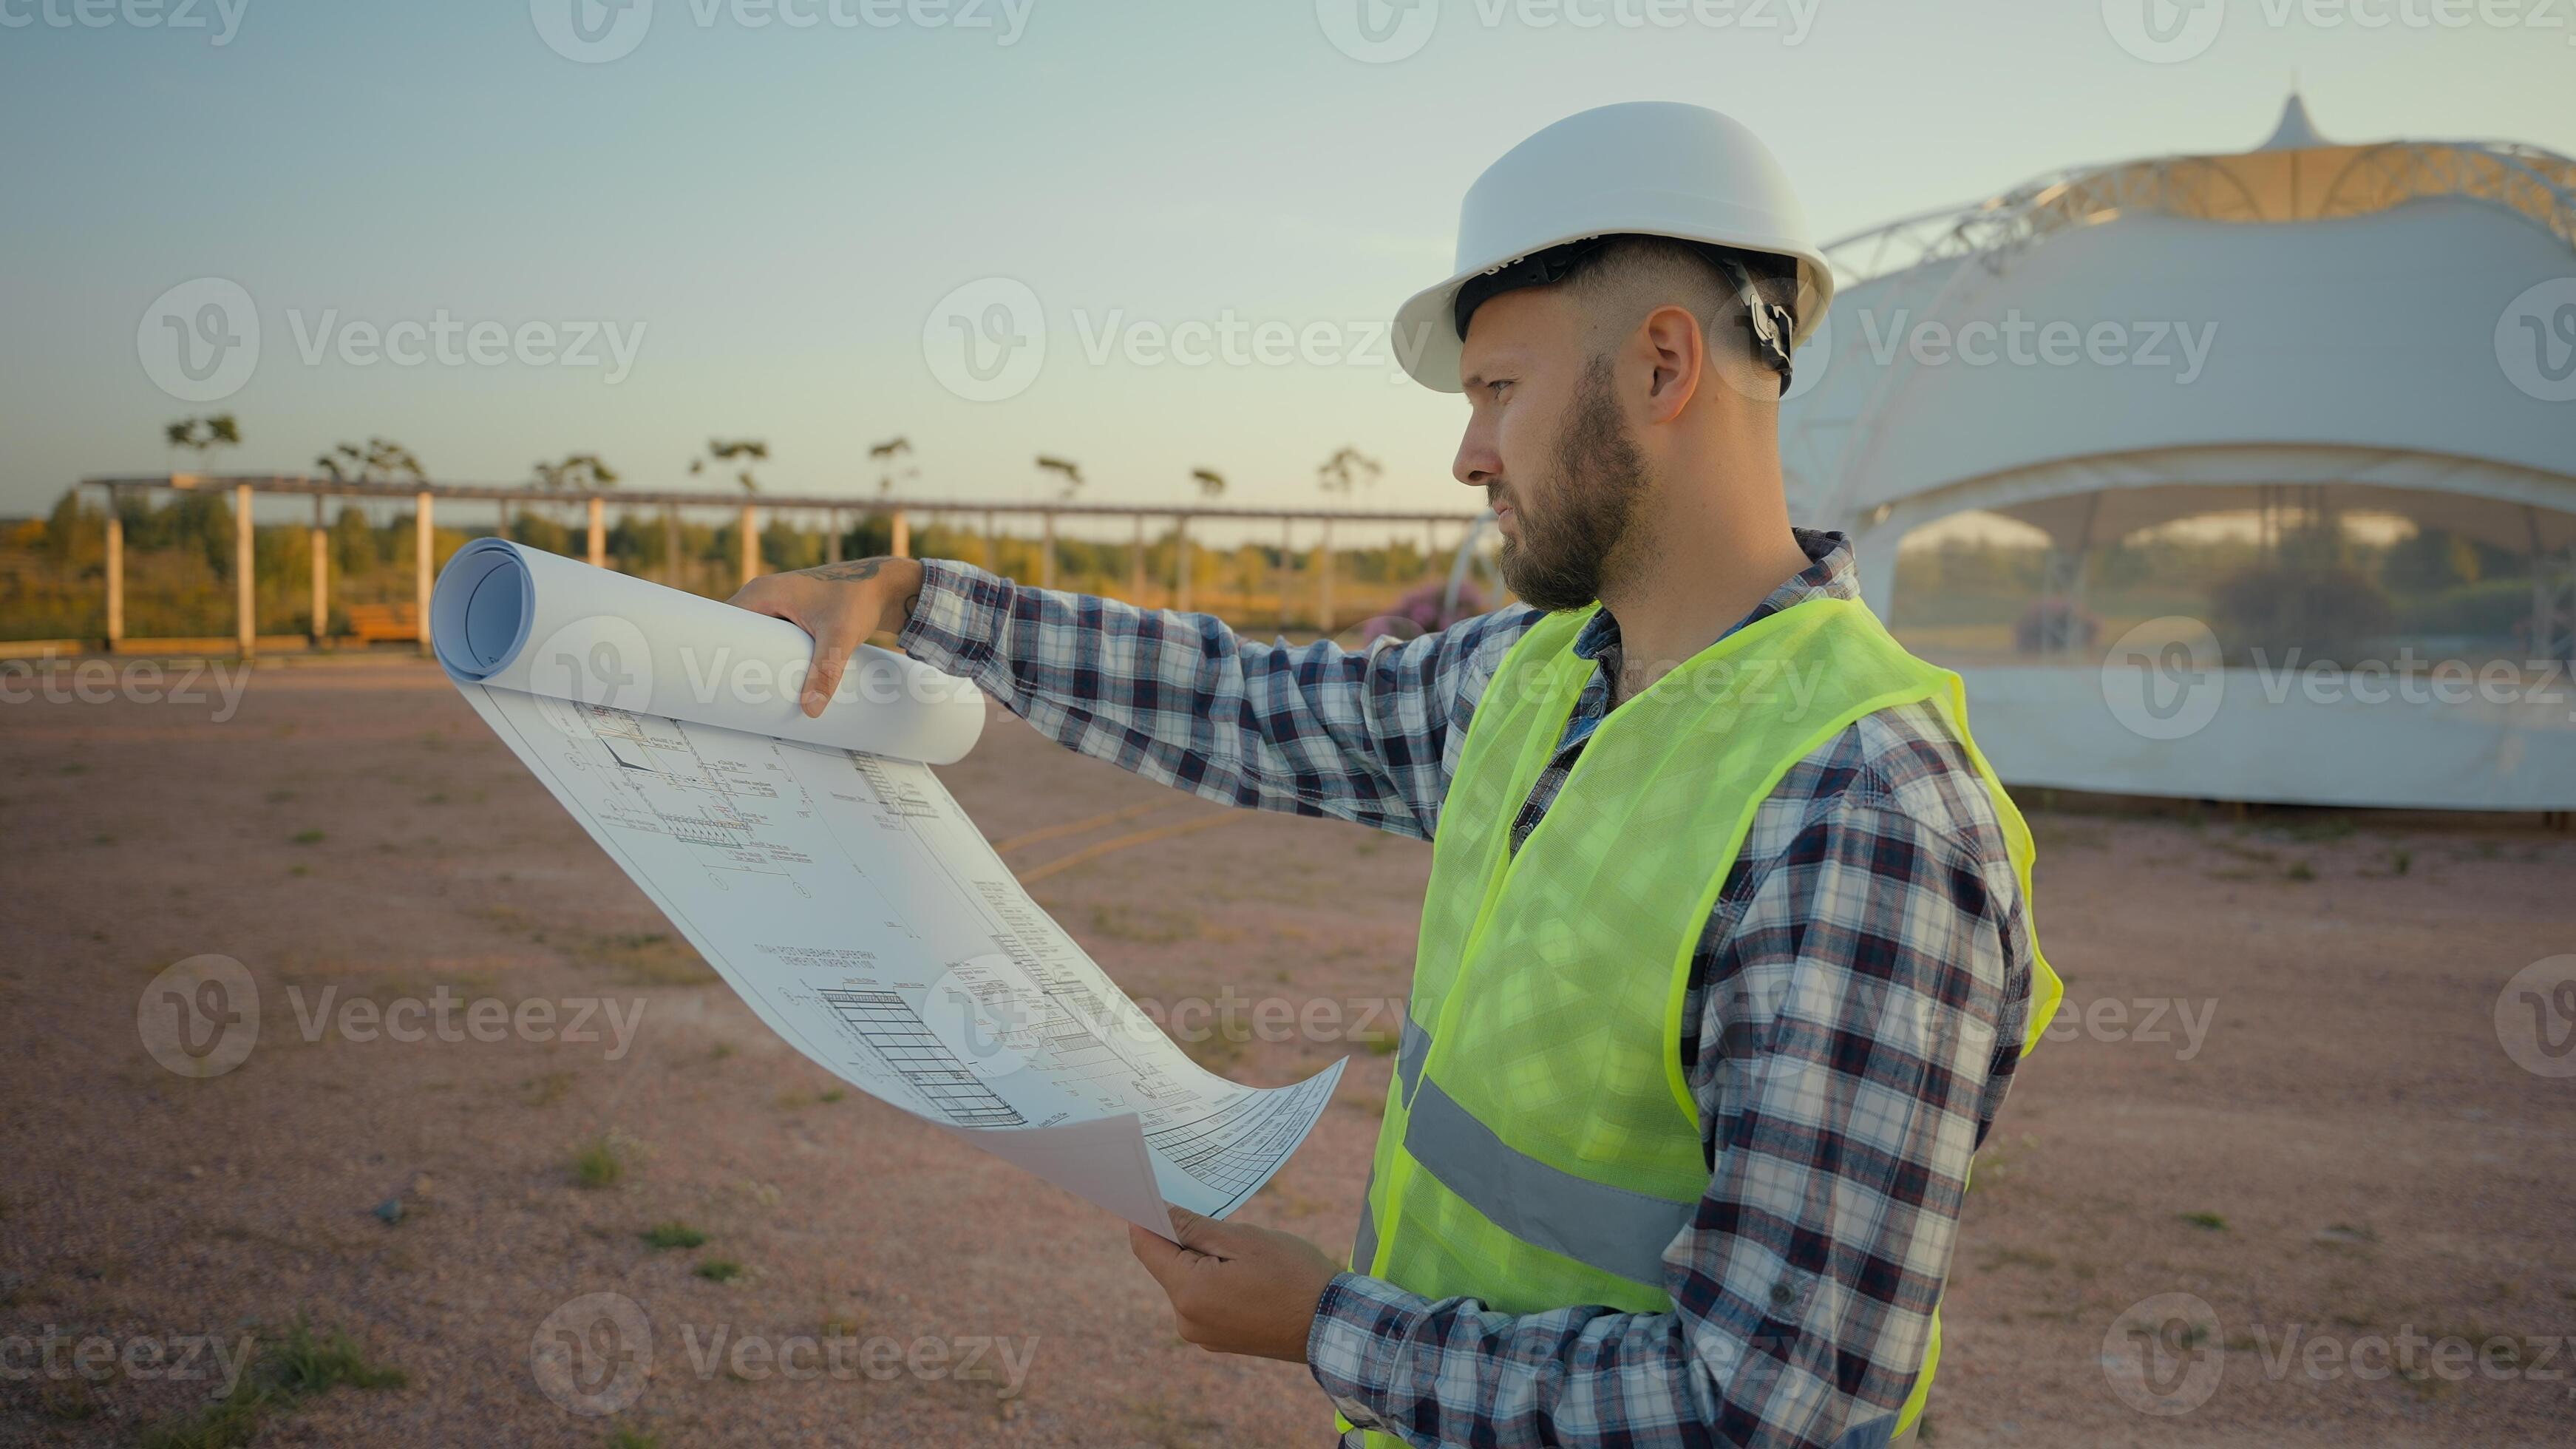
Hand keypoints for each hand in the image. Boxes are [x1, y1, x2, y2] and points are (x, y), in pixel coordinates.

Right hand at [726, 557, 924, 716]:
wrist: (884, 587)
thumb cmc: (859, 600)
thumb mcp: (839, 637)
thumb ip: (825, 672)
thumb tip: (811, 711)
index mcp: (762, 593)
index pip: (721, 623)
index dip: (714, 650)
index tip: (709, 680)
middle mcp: (765, 596)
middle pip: (735, 634)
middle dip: (732, 662)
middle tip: (728, 697)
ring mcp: (778, 606)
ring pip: (753, 638)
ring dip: (750, 661)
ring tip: (745, 695)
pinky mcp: (793, 616)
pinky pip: (769, 639)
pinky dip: (769, 657)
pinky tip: (770, 681)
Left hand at [1128, 1206, 1341, 1362]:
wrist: (1332, 1325)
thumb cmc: (1293, 1275)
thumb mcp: (1244, 1239)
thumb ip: (1194, 1227)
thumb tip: (1160, 1213)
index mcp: (1189, 1293)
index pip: (1146, 1247)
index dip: (1144, 1217)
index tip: (1152, 1193)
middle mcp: (1186, 1320)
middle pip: (1167, 1266)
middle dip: (1185, 1240)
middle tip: (1222, 1225)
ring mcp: (1202, 1334)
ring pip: (1187, 1283)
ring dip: (1203, 1262)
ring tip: (1244, 1256)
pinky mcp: (1219, 1340)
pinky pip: (1204, 1301)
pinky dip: (1215, 1282)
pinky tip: (1247, 1276)